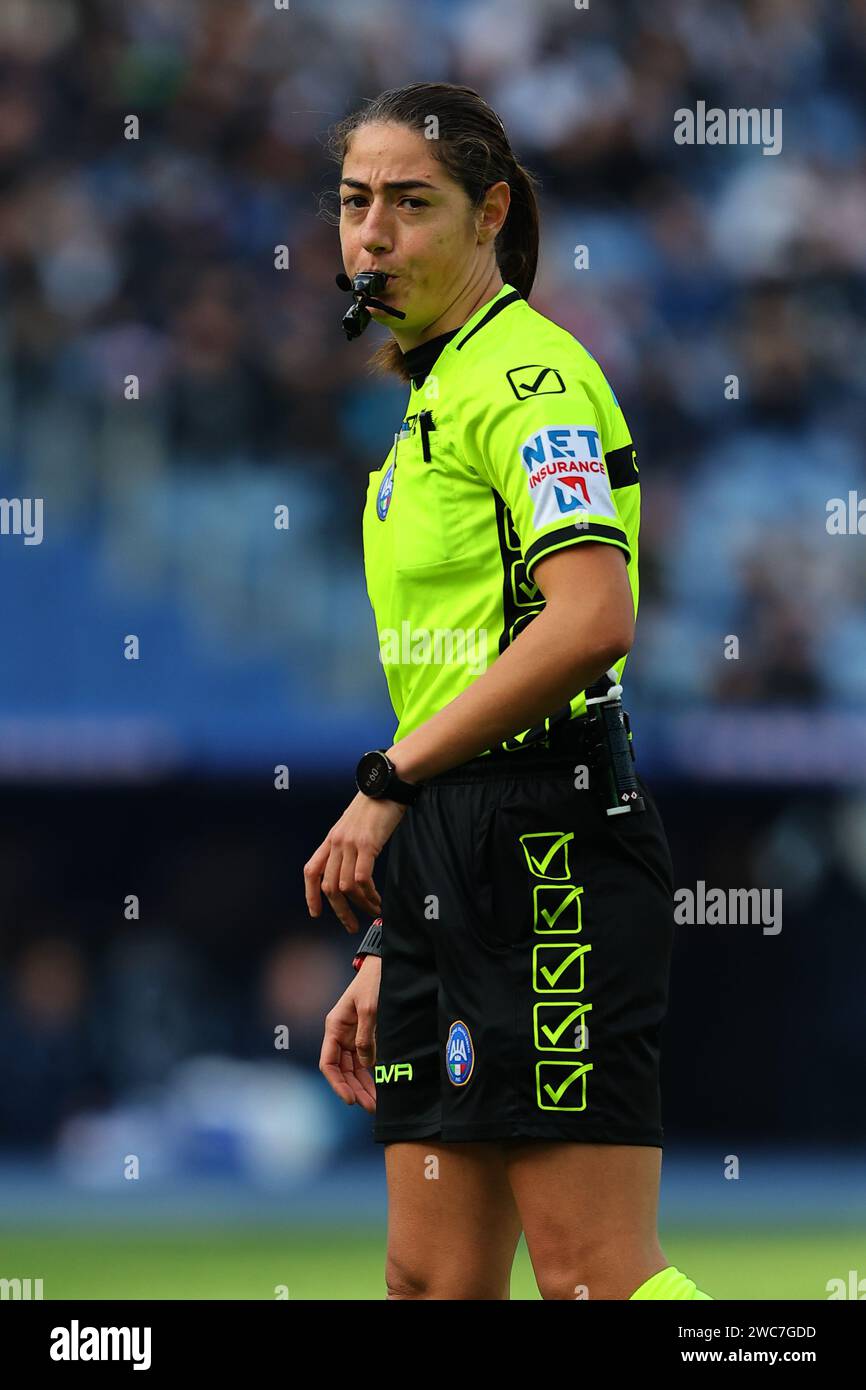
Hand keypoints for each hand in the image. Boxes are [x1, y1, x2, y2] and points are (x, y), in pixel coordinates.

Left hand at [304, 790, 405, 932]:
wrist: (388, 783)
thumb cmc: (377, 803)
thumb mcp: (355, 825)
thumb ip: (350, 844)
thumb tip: (354, 866)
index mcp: (331, 839)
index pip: (311, 870)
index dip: (310, 895)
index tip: (316, 913)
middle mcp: (336, 843)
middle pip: (328, 886)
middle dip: (340, 911)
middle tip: (352, 925)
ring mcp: (350, 843)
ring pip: (345, 886)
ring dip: (360, 904)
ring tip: (373, 910)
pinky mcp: (367, 844)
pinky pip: (361, 878)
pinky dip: (369, 894)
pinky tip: (377, 898)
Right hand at [319, 956, 379, 1112]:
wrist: (383, 965)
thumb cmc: (373, 981)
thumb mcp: (369, 1008)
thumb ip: (366, 1036)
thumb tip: (365, 1063)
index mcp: (334, 1027)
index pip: (329, 1063)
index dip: (337, 1083)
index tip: (350, 1099)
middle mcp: (340, 1034)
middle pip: (343, 1070)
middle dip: (354, 1090)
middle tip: (370, 1107)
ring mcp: (352, 1036)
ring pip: (354, 1069)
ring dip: (363, 1086)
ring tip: (376, 1104)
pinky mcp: (366, 1035)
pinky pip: (365, 1061)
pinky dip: (371, 1075)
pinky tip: (379, 1088)